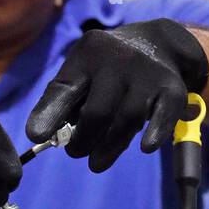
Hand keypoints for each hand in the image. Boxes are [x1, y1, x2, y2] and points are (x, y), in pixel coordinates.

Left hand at [25, 19, 208, 172]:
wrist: (159, 45)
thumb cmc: (107, 71)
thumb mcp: (82, 74)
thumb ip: (64, 102)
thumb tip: (44, 136)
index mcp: (87, 54)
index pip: (64, 88)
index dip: (49, 114)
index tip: (36, 136)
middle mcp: (118, 59)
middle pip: (97, 112)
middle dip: (82, 141)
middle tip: (76, 154)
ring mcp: (147, 73)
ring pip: (127, 119)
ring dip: (109, 148)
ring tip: (96, 163)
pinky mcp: (172, 89)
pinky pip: (163, 114)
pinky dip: (156, 132)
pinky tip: (146, 147)